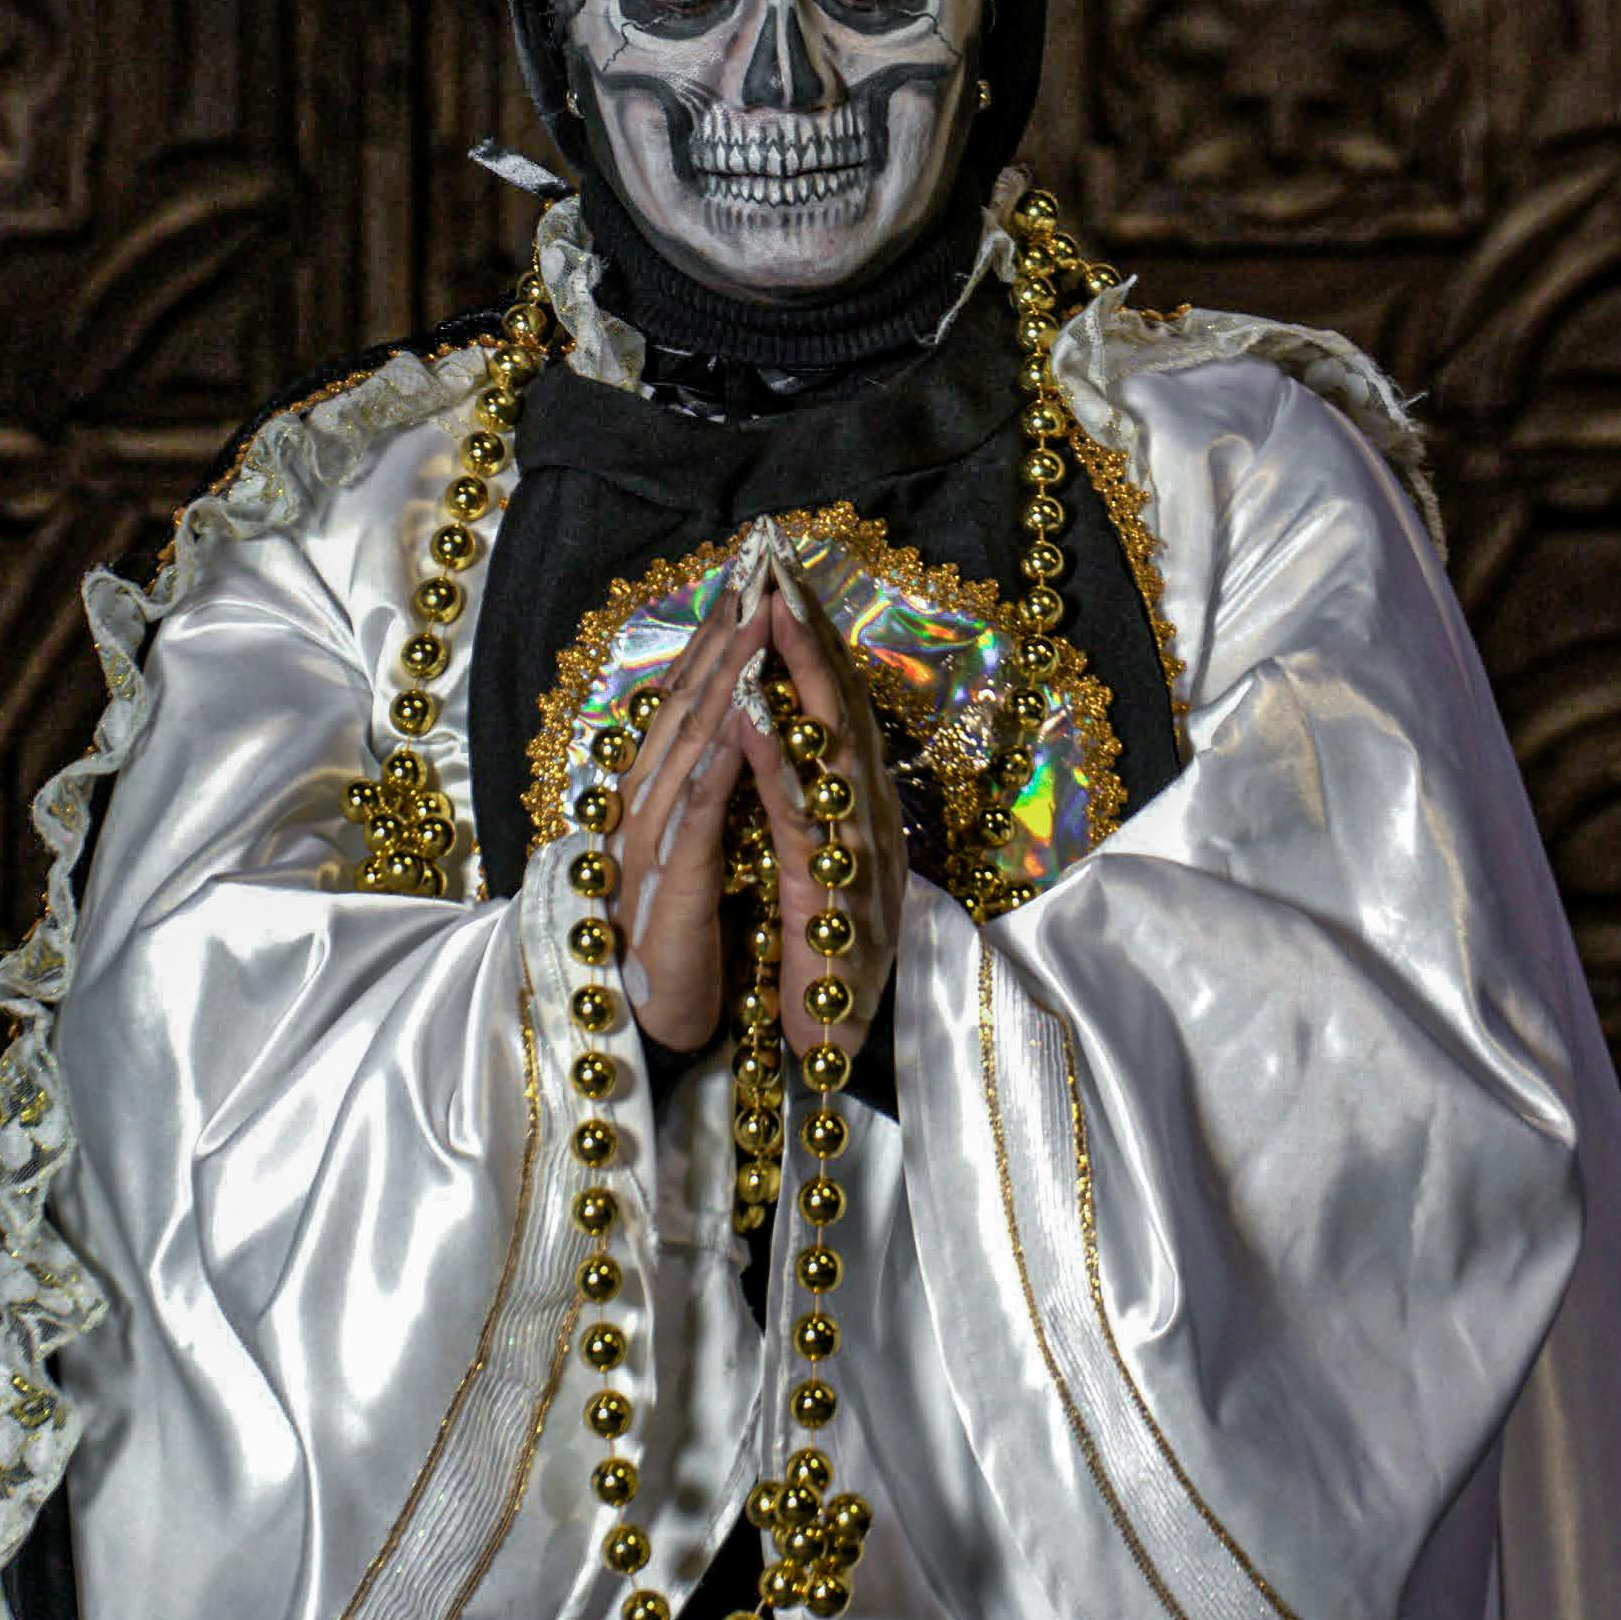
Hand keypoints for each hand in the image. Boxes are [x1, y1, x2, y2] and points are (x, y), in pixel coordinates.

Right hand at [607, 583, 772, 1051]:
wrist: (641, 1026)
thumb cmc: (674, 944)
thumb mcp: (692, 852)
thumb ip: (701, 794)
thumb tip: (723, 735)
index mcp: (657, 794)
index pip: (690, 697)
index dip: (718, 633)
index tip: (750, 572)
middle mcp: (647, 804)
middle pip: (688, 699)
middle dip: (725, 627)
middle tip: (756, 558)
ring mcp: (652, 841)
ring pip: (691, 741)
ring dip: (724, 675)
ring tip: (755, 615)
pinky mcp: (668, 887)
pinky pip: (695, 814)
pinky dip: (716, 763)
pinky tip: (738, 720)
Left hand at [735, 582, 906, 1065]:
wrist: (835, 1056)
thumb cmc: (815, 966)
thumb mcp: (809, 873)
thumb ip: (807, 811)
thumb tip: (785, 744)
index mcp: (854, 816)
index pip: (835, 713)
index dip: (813, 645)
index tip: (784, 579)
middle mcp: (868, 825)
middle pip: (844, 711)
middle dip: (811, 636)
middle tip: (781, 563)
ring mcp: (858, 861)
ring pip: (832, 750)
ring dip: (801, 677)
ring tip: (771, 611)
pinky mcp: (832, 902)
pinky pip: (800, 821)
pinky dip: (776, 763)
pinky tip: (752, 717)